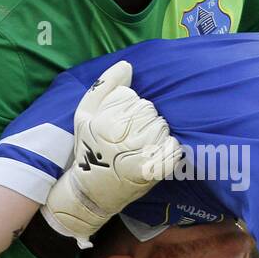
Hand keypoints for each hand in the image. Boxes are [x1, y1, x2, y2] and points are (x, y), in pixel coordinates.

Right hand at [41, 60, 181, 247]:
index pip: (139, 101)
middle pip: (152, 113)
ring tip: (141, 149)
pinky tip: (154, 158)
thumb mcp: (84, 115)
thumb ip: (104, 86)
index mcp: (108, 120)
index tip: (122, 129)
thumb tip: (127, 65)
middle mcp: (125, 135)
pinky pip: (174, 147)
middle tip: (131, 141)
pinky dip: (169, 150)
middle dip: (146, 123)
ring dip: (157, 136)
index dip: (133, 112)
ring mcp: (142, 153)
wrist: (91, 192)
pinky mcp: (155, 170)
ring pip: (163, 127)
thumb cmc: (88, 150)